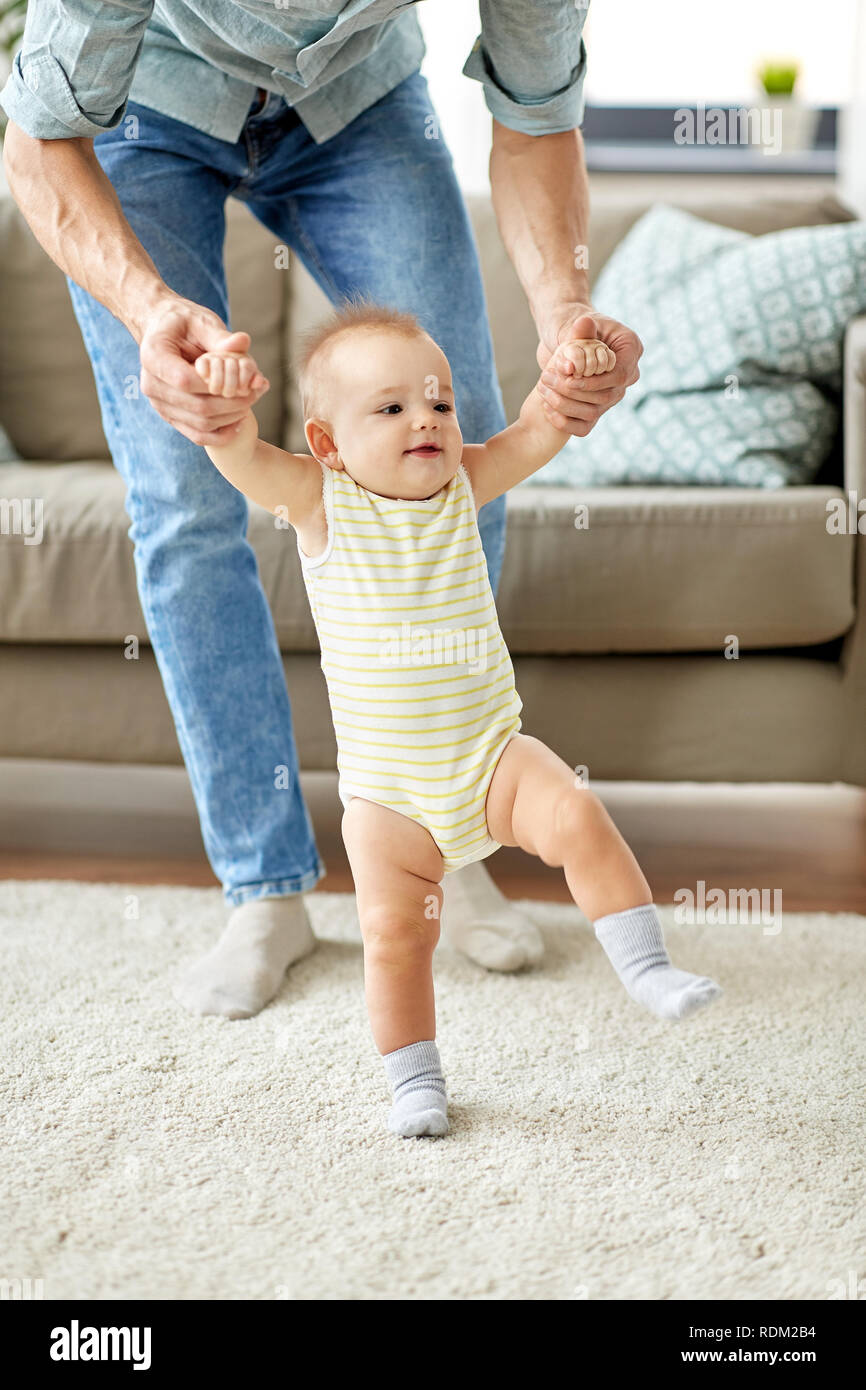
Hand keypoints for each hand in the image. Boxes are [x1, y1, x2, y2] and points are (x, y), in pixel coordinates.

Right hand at [138, 296, 269, 445]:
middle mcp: (151, 384)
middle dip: (231, 403)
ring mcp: (159, 404)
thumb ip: (220, 336)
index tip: (242, 379)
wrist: (163, 331)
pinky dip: (221, 434)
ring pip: (200, 424)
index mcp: (153, 356)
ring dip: (230, 418)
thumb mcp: (200, 320)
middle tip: (255, 393)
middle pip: (196, 406)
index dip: (217, 384)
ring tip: (249, 402)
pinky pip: (196, 435)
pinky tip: (239, 422)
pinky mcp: (170, 416)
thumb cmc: (184, 322)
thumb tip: (242, 343)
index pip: (185, 381)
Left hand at [535, 307, 642, 437]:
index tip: (570, 379)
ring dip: (565, 405)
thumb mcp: (577, 324)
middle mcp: (627, 375)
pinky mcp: (597, 408)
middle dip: (575, 392)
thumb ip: (581, 329)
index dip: (594, 382)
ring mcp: (613, 394)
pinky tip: (545, 408)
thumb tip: (584, 323)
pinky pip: (584, 426)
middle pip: (607, 396)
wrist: (563, 341)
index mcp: (631, 349)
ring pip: (594, 412)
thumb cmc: (573, 326)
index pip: (619, 375)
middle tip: (548, 379)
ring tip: (542, 389)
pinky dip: (564, 421)